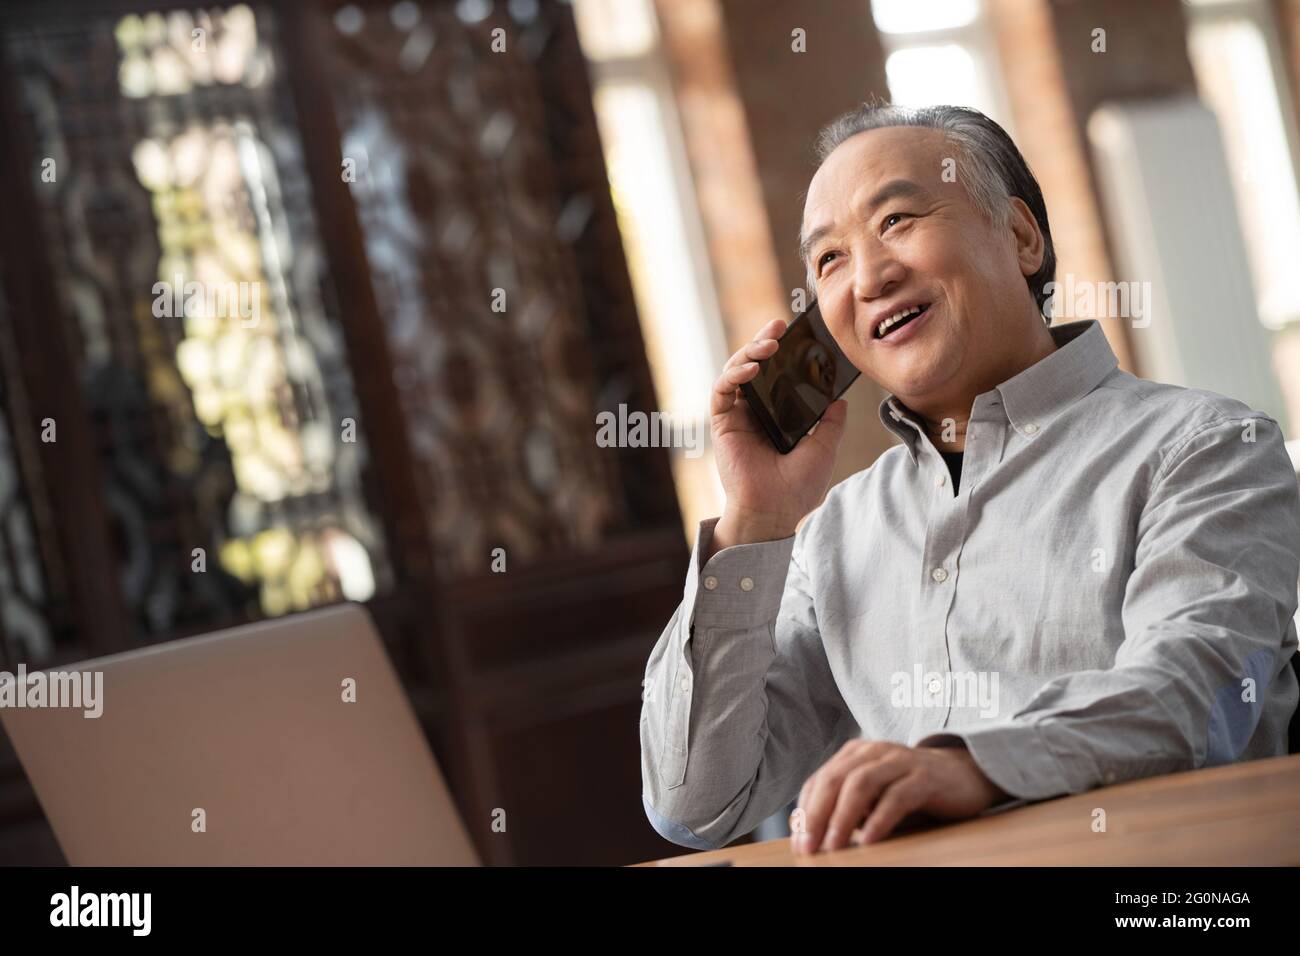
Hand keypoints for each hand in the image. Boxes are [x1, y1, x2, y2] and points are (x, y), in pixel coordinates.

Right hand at [709, 318, 848, 550]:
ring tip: (768, 345)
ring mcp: (737, 416)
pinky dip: (734, 375)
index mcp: (777, 415)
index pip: (777, 374)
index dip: (783, 351)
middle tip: (778, 326)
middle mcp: (755, 411)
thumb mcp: (824, 447)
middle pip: (755, 366)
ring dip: (749, 353)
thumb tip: (840, 400)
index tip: (795, 332)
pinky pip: (722, 391)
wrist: (775, 511)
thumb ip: (830, 422)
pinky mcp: (722, 423)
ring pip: (736, 371)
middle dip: (763, 341)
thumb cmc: (798, 487)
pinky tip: (751, 369)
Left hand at [789, 740, 1007, 853]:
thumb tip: (807, 831)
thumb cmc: (909, 791)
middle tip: (810, 847)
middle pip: (835, 780)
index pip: (819, 781)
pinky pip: (897, 796)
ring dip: (843, 818)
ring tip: (834, 846)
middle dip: (817, 816)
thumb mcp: (872, 799)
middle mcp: (873, 752)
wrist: (961, 777)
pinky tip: (868, 840)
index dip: (805, 812)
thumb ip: (844, 809)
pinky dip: (879, 820)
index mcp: (854, 755)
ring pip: (861, 784)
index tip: (800, 843)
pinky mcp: (924, 776)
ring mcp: (899, 760)